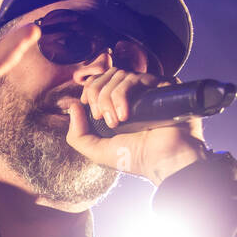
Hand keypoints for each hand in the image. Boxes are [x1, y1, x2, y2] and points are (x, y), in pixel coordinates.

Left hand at [63, 68, 207, 183]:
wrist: (165, 161)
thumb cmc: (136, 158)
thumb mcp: (98, 151)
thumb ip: (78, 135)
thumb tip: (72, 106)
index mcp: (121, 102)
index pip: (101, 80)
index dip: (90, 89)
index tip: (89, 109)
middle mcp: (136, 92)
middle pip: (108, 74)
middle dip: (97, 94)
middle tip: (101, 117)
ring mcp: (150, 87)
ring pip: (120, 75)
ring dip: (109, 98)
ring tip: (116, 122)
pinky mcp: (162, 85)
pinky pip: (135, 78)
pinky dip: (122, 95)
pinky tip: (126, 116)